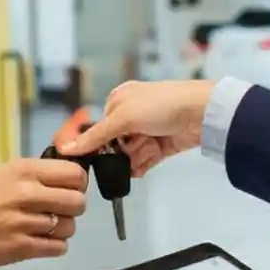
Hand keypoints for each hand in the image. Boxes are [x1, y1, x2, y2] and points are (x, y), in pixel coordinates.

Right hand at [0, 158, 88, 268]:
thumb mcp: (5, 176)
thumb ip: (37, 176)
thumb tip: (73, 179)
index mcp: (24, 170)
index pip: (75, 174)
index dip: (78, 184)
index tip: (69, 190)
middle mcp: (27, 193)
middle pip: (78, 202)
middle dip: (73, 209)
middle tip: (58, 212)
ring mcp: (25, 222)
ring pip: (70, 227)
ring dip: (63, 230)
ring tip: (43, 228)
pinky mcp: (21, 248)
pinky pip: (59, 248)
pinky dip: (53, 246)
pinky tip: (38, 241)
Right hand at [61, 80, 215, 177]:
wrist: (203, 112)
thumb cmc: (162, 105)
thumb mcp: (123, 117)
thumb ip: (95, 136)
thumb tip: (66, 148)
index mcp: (120, 99)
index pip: (100, 126)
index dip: (99, 143)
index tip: (98, 156)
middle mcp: (133, 114)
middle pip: (115, 142)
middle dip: (119, 153)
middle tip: (127, 153)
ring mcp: (148, 130)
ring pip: (130, 153)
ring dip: (132, 160)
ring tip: (142, 156)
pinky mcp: (162, 145)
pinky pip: (145, 160)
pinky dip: (142, 166)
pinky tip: (140, 169)